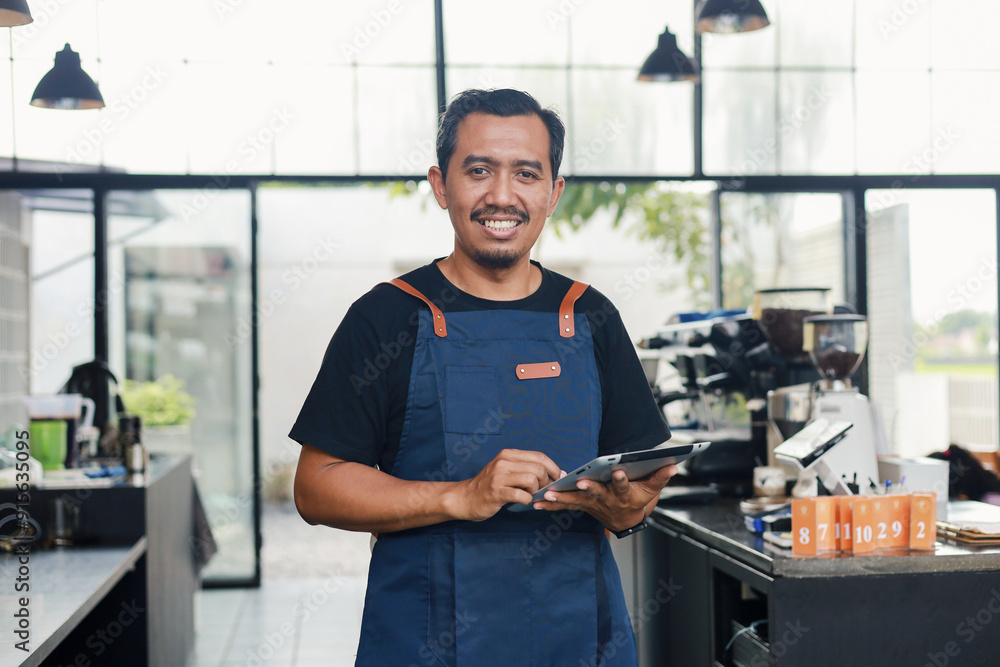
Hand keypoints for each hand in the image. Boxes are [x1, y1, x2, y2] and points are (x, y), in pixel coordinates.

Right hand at [448, 449, 562, 521]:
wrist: (464, 498)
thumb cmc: (489, 485)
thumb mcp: (505, 469)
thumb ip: (526, 468)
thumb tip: (555, 473)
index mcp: (508, 454)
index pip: (539, 456)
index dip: (553, 468)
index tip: (558, 478)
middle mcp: (503, 462)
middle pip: (538, 468)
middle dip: (546, 482)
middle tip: (543, 490)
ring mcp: (499, 477)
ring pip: (532, 480)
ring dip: (536, 491)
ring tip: (530, 495)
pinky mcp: (496, 492)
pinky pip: (521, 495)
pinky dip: (527, 500)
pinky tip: (523, 501)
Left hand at [532, 464, 677, 531]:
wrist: (625, 520)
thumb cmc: (638, 499)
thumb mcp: (652, 490)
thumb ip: (660, 477)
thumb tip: (673, 465)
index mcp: (623, 494)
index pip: (624, 486)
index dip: (622, 479)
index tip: (620, 471)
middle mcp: (606, 500)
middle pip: (596, 494)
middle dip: (588, 488)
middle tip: (580, 482)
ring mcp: (591, 504)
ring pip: (576, 501)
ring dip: (561, 497)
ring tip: (546, 494)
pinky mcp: (580, 505)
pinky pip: (564, 506)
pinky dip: (550, 505)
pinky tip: (536, 502)